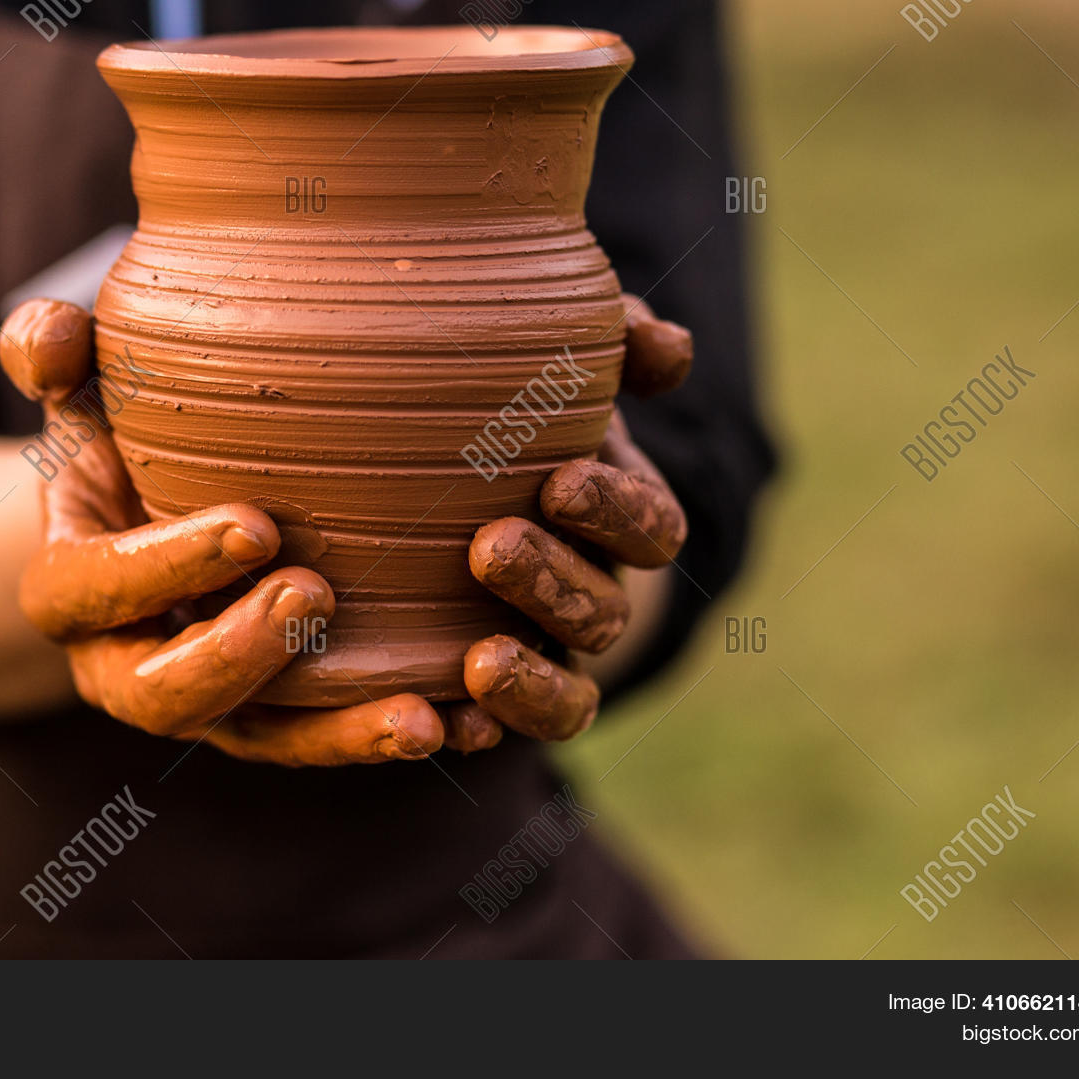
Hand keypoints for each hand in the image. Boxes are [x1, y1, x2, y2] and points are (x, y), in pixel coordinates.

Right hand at [0, 299, 443, 765]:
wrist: (154, 514)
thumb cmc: (120, 442)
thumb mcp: (83, 394)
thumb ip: (56, 354)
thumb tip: (51, 335)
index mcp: (72, 590)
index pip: (95, 589)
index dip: (164, 567)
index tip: (256, 525)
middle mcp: (126, 666)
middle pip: (163, 697)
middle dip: (238, 656)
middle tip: (317, 596)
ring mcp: (206, 704)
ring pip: (261, 742)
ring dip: (339, 736)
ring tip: (422, 717)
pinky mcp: (273, 721)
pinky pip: (324, 745)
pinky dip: (388, 737)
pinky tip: (468, 725)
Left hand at [451, 296, 690, 749]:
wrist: (412, 487)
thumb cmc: (490, 409)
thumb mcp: (540, 366)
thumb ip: (606, 342)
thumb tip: (666, 346)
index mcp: (612, 517)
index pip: (648, 526)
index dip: (616, 510)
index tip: (558, 480)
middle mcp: (589, 592)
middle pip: (604, 610)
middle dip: (555, 582)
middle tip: (488, 546)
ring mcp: (544, 656)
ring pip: (570, 692)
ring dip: (532, 678)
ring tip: (476, 658)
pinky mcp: (490, 703)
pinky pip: (505, 736)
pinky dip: (489, 733)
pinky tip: (448, 724)